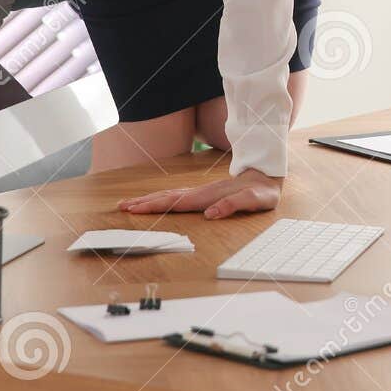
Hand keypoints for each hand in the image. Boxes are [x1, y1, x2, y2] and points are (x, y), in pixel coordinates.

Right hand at [117, 170, 281, 219]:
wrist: (267, 176)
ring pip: (170, 196)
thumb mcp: (255, 200)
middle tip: (123, 207)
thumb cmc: (262, 191)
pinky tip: (154, 202)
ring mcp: (201, 193)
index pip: (177, 202)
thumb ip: (234, 205)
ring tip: (130, 204)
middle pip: (168, 197)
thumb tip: (211, 214)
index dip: (157, 206)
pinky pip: (177, 197)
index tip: (137, 209)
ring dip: (150, 200)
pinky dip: (162, 200)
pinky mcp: (203, 195)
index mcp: (209, 196)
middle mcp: (201, 193)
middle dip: (145, 203)